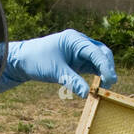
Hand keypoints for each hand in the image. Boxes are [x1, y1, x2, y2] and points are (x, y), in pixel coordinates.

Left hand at [0, 30, 116, 97]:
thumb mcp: (55, 72)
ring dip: (104, 72)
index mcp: (74, 39)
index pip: (96, 51)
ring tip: (105, 87)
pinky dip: (97, 75)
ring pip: (99, 60)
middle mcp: (79, 43)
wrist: (22, 61)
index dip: (105, 65)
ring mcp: (79, 52)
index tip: (110, 79)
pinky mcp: (77, 61)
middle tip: (110, 84)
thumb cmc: (36, 61)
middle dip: (108, 67)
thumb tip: (87, 94)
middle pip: (101, 53)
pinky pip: (92, 67)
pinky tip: (99, 86)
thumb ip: (72, 81)